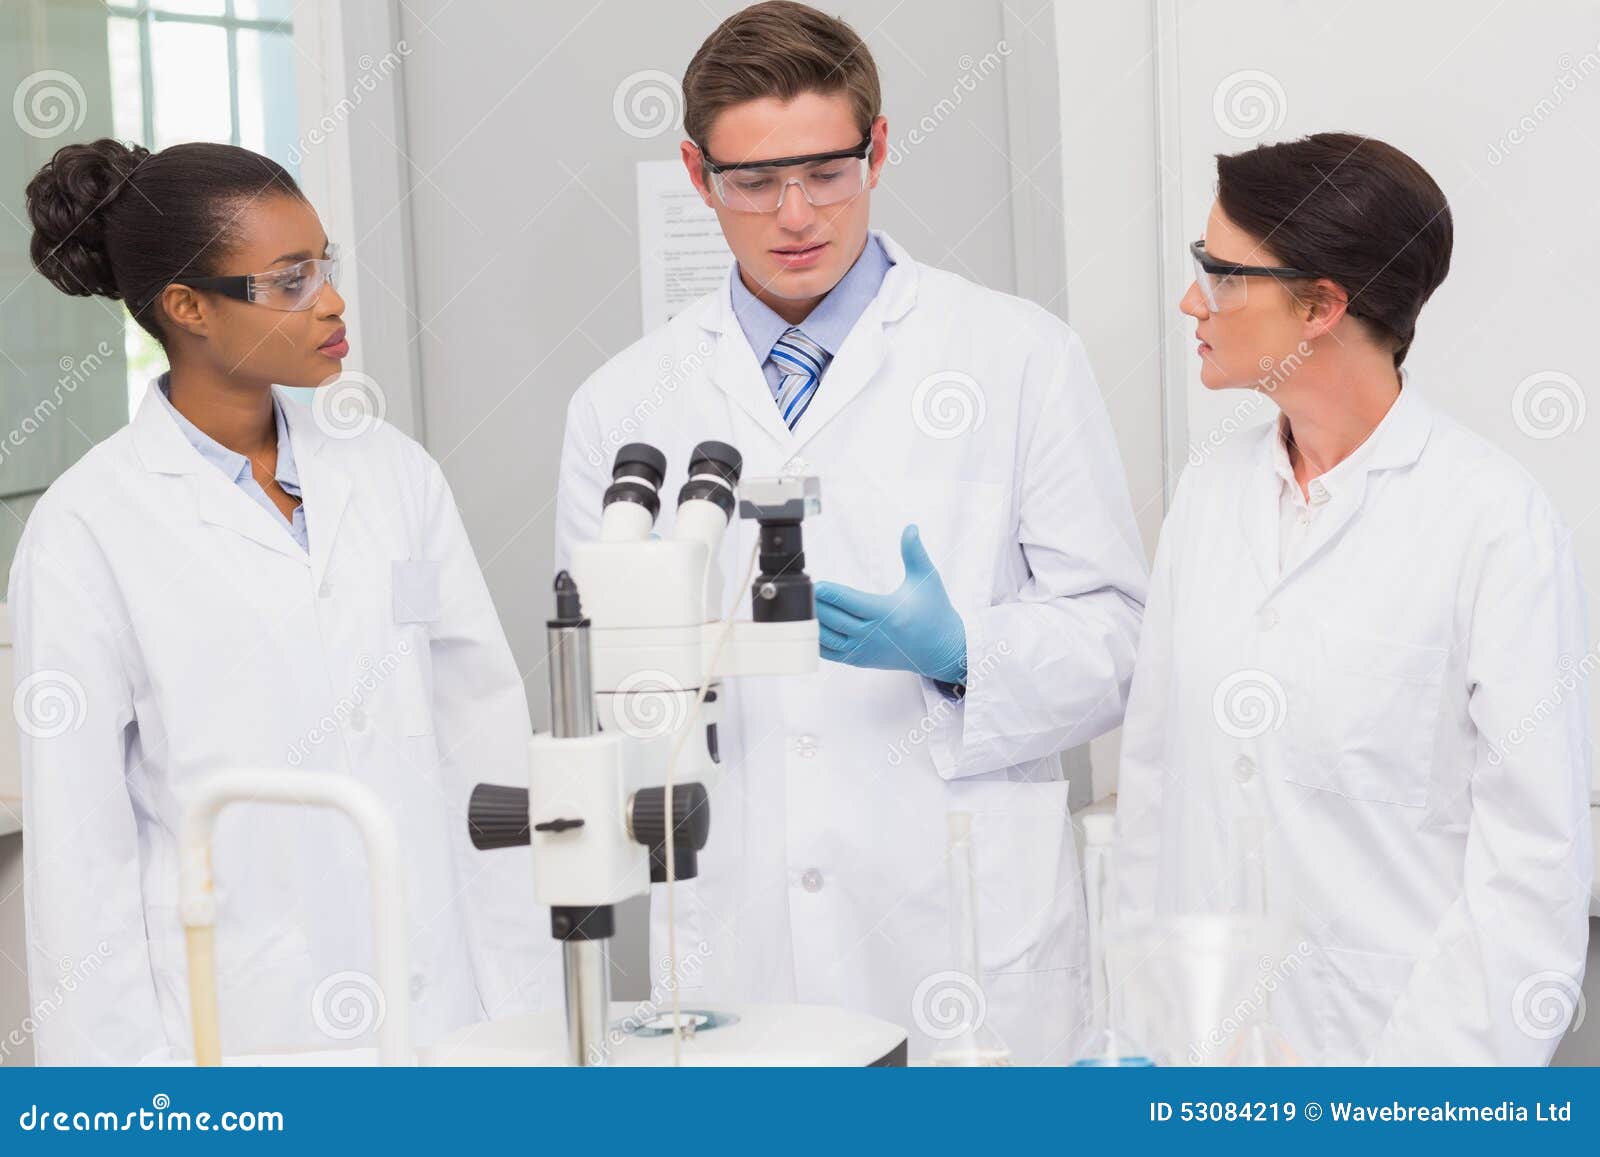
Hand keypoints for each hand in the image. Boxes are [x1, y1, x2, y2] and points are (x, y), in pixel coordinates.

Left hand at [814, 524, 966, 683]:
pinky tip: (807, 626)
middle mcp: (872, 634)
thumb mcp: (927, 579)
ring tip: (799, 606)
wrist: (942, 650)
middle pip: (833, 620)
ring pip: (828, 638)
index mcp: (886, 613)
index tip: (815, 583)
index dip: (830, 593)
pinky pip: (831, 653)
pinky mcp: (860, 659)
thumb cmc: (935, 612)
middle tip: (801, 589)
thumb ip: (915, 553)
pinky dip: (816, 641)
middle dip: (814, 604)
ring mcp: (864, 649)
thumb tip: (910, 527)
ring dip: (812, 622)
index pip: (850, 602)